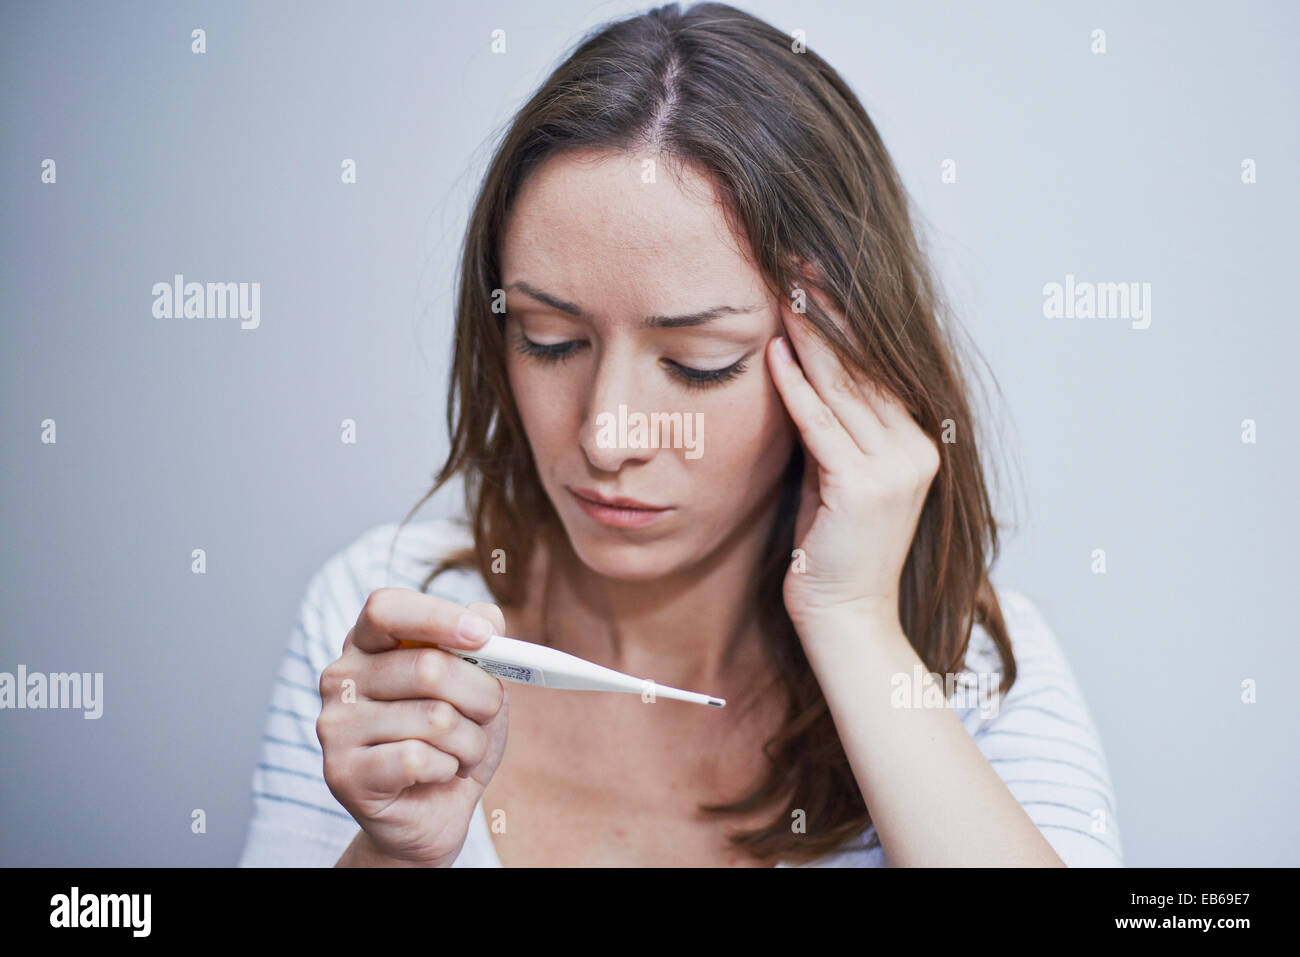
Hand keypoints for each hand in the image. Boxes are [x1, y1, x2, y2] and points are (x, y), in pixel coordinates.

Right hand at [319, 589, 509, 866]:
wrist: (433, 811)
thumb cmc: (454, 737)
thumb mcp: (478, 683)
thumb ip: (481, 644)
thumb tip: (487, 617)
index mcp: (368, 643)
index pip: (386, 608)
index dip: (437, 617)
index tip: (483, 636)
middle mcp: (341, 678)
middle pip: (429, 667)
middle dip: (481, 696)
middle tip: (485, 716)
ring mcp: (336, 726)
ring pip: (434, 718)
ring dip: (469, 741)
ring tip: (459, 752)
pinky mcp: (342, 773)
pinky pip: (418, 758)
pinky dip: (447, 768)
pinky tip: (437, 774)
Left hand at [765, 273, 940, 631]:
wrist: (846, 619)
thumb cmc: (829, 553)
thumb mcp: (834, 479)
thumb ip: (830, 431)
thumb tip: (800, 373)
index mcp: (916, 444)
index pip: (878, 368)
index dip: (846, 321)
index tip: (816, 278)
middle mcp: (915, 449)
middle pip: (865, 366)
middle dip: (829, 312)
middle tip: (798, 263)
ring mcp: (894, 468)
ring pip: (845, 388)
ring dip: (810, 337)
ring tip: (784, 292)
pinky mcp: (864, 487)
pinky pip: (821, 426)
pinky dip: (796, 388)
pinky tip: (776, 353)